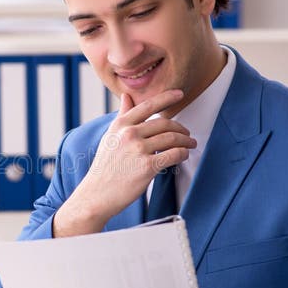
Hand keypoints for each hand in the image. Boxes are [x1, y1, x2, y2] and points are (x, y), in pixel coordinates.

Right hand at [53, 90, 196, 236]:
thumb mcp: (110, 137)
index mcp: (121, 125)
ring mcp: (139, 150)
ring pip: (172, 138)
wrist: (97, 194)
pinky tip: (183, 155)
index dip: (167, 97)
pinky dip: (183, 154)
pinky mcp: (147, 167)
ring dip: (186, 141)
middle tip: (187, 134)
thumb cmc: (105, 167)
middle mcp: (129, 134)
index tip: (179, 93)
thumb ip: (122, 116)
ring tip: (190, 144)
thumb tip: (126, 96)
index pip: (148, 105)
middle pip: (165, 123)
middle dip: (181, 129)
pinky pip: (174, 154)